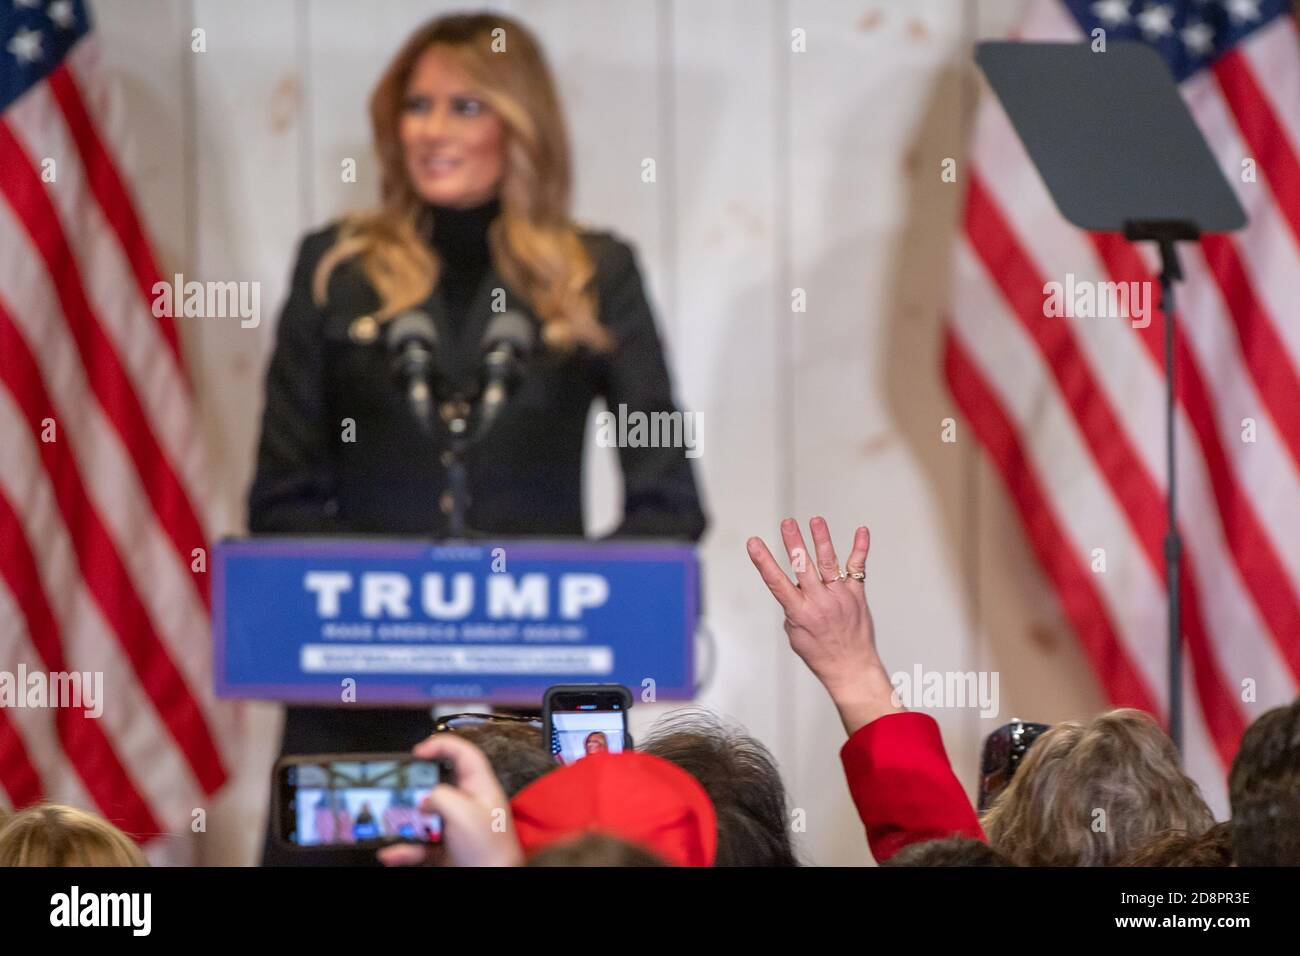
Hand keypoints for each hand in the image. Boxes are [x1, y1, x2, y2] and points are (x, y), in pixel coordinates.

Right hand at [376, 733, 523, 867]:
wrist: (491, 883)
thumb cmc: (488, 850)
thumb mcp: (463, 813)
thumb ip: (441, 796)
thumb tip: (425, 799)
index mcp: (480, 788)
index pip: (464, 754)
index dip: (442, 745)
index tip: (418, 751)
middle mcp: (470, 805)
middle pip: (439, 785)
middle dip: (417, 789)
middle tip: (401, 790)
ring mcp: (457, 828)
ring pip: (425, 817)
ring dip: (406, 823)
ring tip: (391, 824)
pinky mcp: (447, 849)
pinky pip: (420, 844)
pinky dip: (405, 849)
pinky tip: (392, 853)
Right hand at [746, 516, 902, 734]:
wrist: (852, 667)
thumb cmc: (820, 654)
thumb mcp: (795, 636)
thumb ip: (793, 609)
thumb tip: (795, 590)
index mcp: (800, 613)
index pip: (777, 582)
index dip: (764, 561)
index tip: (754, 543)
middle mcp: (820, 602)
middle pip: (804, 567)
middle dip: (794, 542)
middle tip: (787, 523)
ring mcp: (840, 596)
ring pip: (829, 562)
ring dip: (821, 539)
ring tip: (816, 520)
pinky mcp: (857, 594)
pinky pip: (858, 568)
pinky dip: (860, 548)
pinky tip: (861, 531)